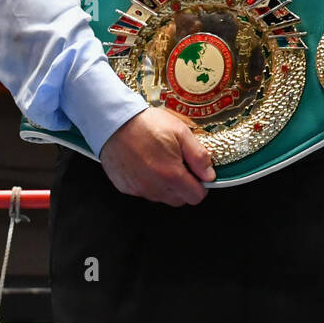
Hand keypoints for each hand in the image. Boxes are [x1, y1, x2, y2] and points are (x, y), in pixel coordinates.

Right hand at [99, 104, 214, 205]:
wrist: (114, 122)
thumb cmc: (146, 124)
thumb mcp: (181, 133)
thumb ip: (198, 157)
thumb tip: (209, 175)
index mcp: (171, 175)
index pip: (195, 197)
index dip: (201, 185)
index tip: (198, 174)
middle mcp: (153, 187)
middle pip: (179, 200)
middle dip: (185, 186)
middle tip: (181, 165)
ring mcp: (138, 189)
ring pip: (162, 197)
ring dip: (167, 185)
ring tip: (162, 162)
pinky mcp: (125, 187)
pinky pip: (144, 192)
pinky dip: (150, 183)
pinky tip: (147, 164)